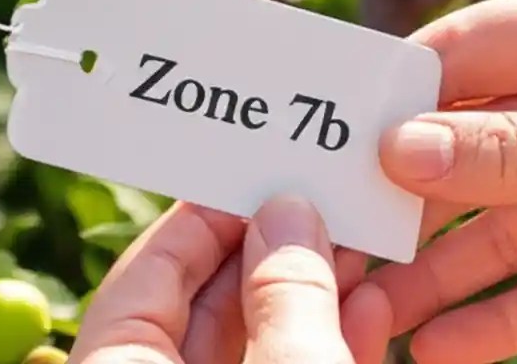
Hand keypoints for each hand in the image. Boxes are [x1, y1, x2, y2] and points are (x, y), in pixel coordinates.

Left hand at [68, 196, 390, 363]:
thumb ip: (287, 299)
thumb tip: (288, 216)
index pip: (145, 274)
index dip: (204, 215)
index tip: (260, 171)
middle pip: (200, 307)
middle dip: (269, 250)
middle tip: (321, 194)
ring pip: (251, 346)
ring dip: (309, 296)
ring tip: (358, 237)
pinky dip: (326, 349)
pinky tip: (371, 304)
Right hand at [363, 0, 516, 362]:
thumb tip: (399, 147)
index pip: (476, 51)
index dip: (404, 90)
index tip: (334, 133)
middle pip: (476, 146)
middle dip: (411, 198)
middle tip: (337, 237)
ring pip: (502, 225)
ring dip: (442, 270)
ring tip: (373, 312)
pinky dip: (499, 316)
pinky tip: (443, 348)